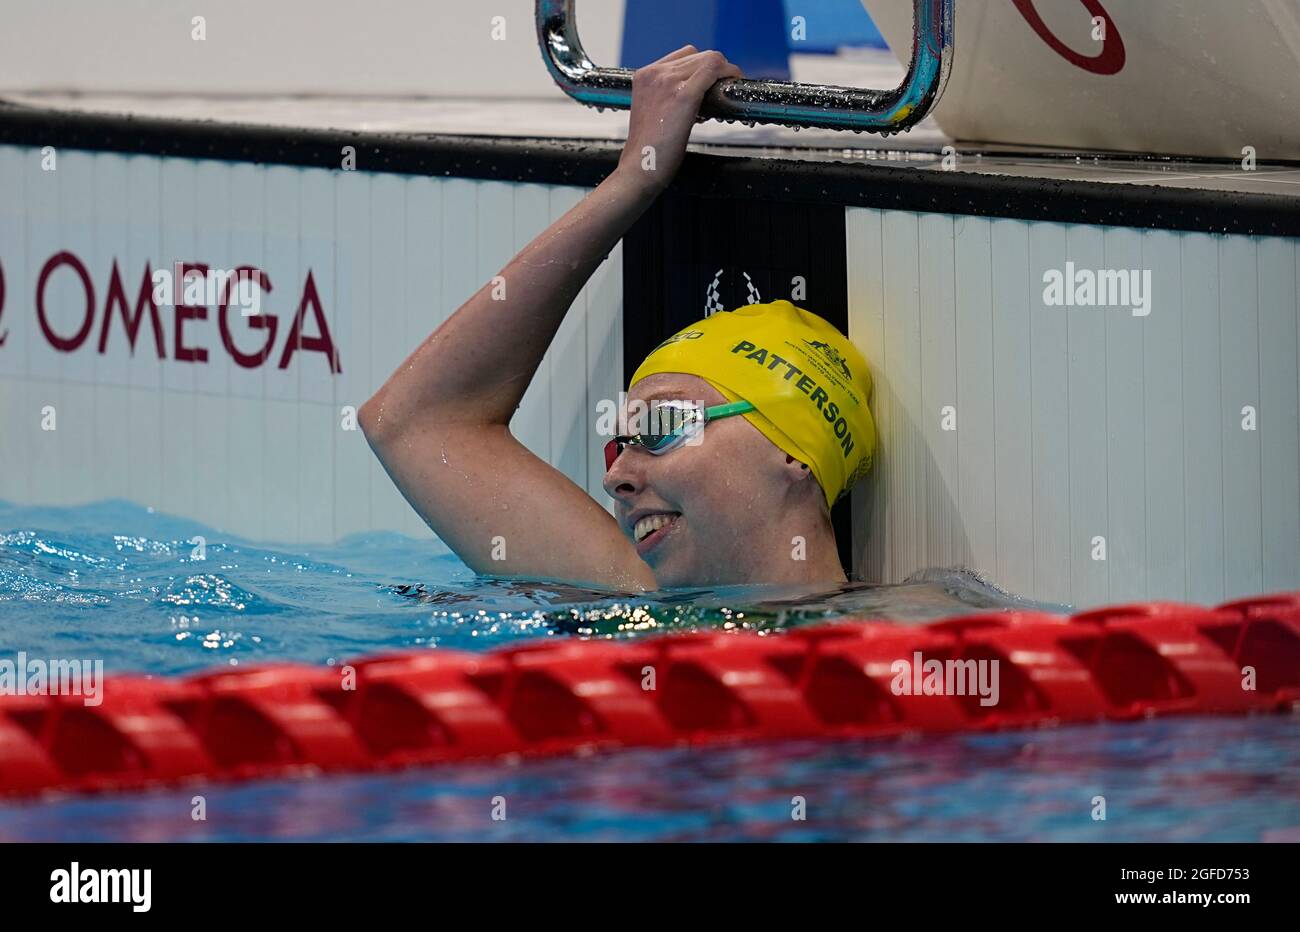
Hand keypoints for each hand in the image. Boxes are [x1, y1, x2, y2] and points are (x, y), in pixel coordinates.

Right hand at [616, 46, 742, 193]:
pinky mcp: (683, 95)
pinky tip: (734, 83)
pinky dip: (728, 73)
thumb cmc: (648, 151)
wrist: (639, 168)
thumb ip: (666, 98)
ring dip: (725, 71)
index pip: (683, 56)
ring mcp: (668, 81)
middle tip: (727, 85)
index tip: (713, 80)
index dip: (702, 65)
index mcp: (644, 76)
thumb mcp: (651, 114)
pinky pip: (713, 70)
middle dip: (716, 68)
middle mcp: (655, 73)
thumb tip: (695, 96)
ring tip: (731, 87)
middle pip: (697, 55)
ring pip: (709, 59)